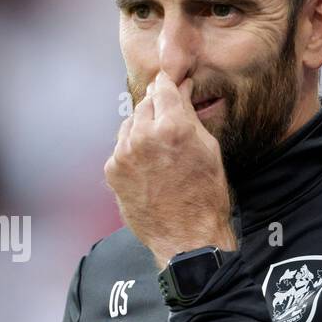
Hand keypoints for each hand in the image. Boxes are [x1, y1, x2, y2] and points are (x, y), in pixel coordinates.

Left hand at [104, 69, 235, 267]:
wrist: (186, 238)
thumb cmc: (205, 196)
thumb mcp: (208, 149)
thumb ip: (190, 115)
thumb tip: (181, 91)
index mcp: (171, 127)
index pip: (163, 88)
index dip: (168, 84)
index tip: (170, 83)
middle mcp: (142, 137)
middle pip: (144, 104)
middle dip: (156, 106)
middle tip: (167, 116)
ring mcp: (123, 154)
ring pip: (129, 125)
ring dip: (141, 127)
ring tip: (158, 145)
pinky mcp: (112, 171)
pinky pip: (120, 148)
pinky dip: (131, 150)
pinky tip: (147, 164)